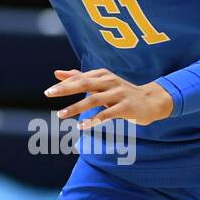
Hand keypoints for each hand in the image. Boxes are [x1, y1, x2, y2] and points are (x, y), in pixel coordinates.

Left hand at [45, 68, 174, 128]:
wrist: (151, 101)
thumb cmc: (121, 92)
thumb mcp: (102, 82)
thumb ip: (79, 77)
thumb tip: (56, 73)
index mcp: (102, 75)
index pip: (80, 78)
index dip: (64, 84)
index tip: (48, 91)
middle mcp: (109, 81)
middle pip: (84, 84)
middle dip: (65, 89)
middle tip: (48, 94)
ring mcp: (118, 94)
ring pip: (93, 100)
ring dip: (76, 107)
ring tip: (61, 115)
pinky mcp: (125, 107)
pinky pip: (107, 114)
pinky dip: (93, 120)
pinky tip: (82, 126)